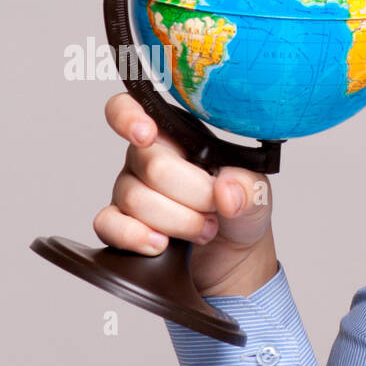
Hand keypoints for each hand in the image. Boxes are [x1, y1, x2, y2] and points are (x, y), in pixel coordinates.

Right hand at [93, 92, 276, 297]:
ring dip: (178, 222)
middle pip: (152, 165)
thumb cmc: (239, 214)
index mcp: (177, 136)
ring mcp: (129, 191)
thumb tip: (226, 192)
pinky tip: (162, 244)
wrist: (234, 257)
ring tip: (205, 229)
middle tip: (216, 209)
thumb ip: (248, 189)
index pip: (132, 108)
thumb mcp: (256, 197)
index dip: (129, 117)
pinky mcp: (120, 225)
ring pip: (135, 198)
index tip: (146, 134)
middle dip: (193, 196)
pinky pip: (109, 224)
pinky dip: (137, 237)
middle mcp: (146, 159)